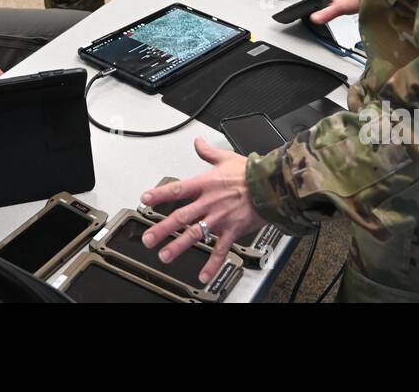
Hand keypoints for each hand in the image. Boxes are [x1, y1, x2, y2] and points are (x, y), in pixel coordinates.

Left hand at [139, 137, 265, 283]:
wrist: (273, 185)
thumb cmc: (251, 173)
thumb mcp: (226, 158)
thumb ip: (208, 152)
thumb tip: (198, 142)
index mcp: (206, 184)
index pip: (178, 189)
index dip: (160, 194)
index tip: (145, 199)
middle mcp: (210, 202)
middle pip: (181, 216)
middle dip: (163, 228)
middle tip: (148, 238)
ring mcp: (220, 218)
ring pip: (195, 234)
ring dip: (179, 246)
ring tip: (165, 255)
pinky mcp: (233, 230)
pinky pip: (220, 250)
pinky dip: (211, 264)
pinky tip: (203, 275)